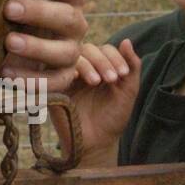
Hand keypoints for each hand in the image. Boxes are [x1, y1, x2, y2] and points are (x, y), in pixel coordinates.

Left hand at [0, 0, 87, 92]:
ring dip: (36, 47)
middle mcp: (76, 24)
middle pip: (68, 16)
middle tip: (8, 10)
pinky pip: (56, 82)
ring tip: (8, 43)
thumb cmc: (18, 16)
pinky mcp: (64, 77)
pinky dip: (32, 80)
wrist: (21, 54)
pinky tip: (6, 73)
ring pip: (65, 51)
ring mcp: (72, 51)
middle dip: (38, 12)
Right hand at [49, 37, 141, 159]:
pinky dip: (67, 70)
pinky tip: (76, 80)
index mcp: (100, 67)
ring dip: (87, 65)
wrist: (95, 143)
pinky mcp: (52, 85)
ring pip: (72, 56)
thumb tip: (126, 40)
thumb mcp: (128, 91)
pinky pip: (55, 69)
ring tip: (97, 82)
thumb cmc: (112, 118)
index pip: (104, 48)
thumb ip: (132, 67)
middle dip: (102, 61)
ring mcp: (66, 75)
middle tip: (112, 79)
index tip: (123, 75)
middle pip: (87, 48)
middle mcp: (82, 68)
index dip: (114, 57)